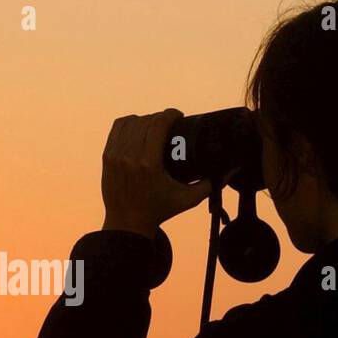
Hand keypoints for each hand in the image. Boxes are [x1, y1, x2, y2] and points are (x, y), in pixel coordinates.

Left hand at [101, 109, 212, 237]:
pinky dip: (129, 124)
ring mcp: (116, 156)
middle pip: (147, 121)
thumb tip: (229, 170)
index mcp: (149, 164)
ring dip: (146, 120)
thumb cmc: (159, 211)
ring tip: (155, 126)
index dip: (171, 113)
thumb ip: (210, 184)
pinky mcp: (107, 157)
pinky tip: (138, 127)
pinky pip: (118, 128)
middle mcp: (130, 157)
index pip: (159, 123)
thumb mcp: (187, 200)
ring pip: (132, 122)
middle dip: (160, 118)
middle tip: (170, 125)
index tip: (179, 116)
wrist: (128, 224)